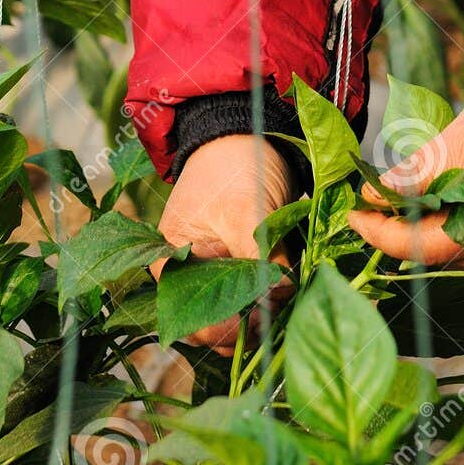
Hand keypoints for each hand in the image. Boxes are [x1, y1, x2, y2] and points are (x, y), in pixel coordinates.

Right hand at [153, 135, 296, 354]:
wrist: (249, 137)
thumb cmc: (232, 167)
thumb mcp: (244, 210)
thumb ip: (259, 257)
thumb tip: (282, 295)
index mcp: (172, 266)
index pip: (193, 320)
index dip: (226, 325)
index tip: (258, 317)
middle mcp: (190, 280)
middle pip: (217, 327)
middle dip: (249, 325)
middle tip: (278, 309)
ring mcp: (219, 277)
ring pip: (241, 319)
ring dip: (265, 316)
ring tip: (288, 297)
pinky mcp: (244, 273)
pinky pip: (258, 301)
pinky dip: (275, 301)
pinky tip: (291, 290)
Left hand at [347, 91, 463, 268]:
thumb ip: (421, 170)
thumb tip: (377, 191)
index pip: (426, 247)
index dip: (383, 235)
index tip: (355, 214)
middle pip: (440, 258)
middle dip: (400, 235)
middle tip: (370, 206)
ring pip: (458, 259)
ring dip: (425, 235)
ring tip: (398, 204)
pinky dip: (452, 233)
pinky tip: (435, 210)